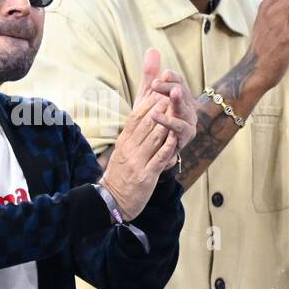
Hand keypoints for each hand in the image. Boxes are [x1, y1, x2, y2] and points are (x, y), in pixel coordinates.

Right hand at [100, 90, 178, 218]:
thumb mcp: (123, 150)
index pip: (135, 117)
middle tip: (172, 93)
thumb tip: (142, 114)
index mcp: (123, 141)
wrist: (112, 199)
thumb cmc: (120, 173)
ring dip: (166, 122)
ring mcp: (137, 162)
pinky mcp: (145, 176)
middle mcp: (129, 149)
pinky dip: (168, 147)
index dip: (148, 102)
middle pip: (145, 124)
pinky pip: (158, 158)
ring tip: (177, 109)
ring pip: (153, 138)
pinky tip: (176, 137)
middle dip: (159, 107)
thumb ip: (134, 132)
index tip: (159, 90)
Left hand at [137, 48, 195, 160]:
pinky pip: (178, 129)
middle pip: (182, 94)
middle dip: (172, 87)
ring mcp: (188, 123)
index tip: (162, 73)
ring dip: (178, 102)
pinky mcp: (184, 138)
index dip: (172, 77)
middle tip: (160, 83)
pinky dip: (169, 122)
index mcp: (180, 96)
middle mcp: (187, 108)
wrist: (151, 148)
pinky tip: (157, 116)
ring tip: (171, 94)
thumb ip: (150, 74)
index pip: (179, 82)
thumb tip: (152, 49)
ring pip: (184, 110)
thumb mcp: (148, 95)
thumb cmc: (152, 120)